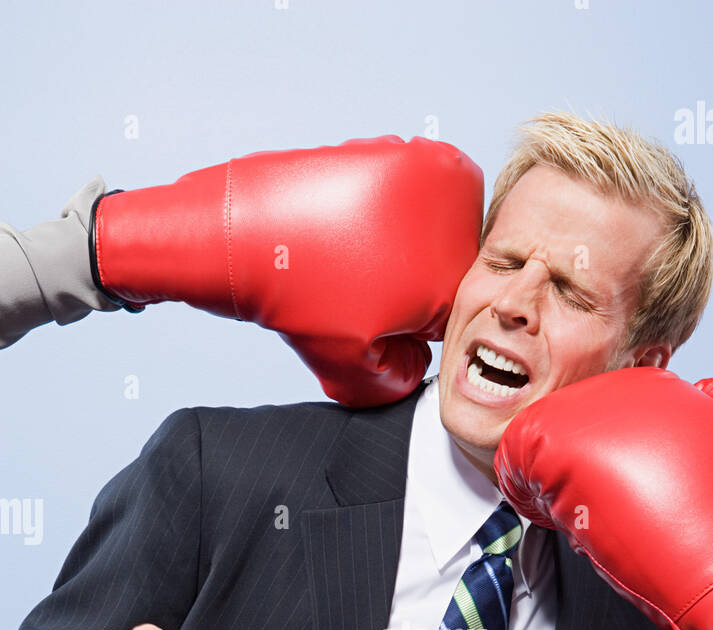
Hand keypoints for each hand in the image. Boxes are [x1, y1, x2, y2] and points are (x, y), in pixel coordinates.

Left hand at [91, 136, 482, 407]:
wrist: (234, 231)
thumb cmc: (288, 290)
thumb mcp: (351, 369)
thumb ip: (402, 379)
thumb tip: (416, 356)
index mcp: (457, 265)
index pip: (459, 312)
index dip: (415, 326)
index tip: (379, 318)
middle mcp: (455, 205)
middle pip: (447, 265)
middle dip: (410, 282)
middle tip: (362, 286)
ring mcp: (424, 166)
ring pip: (426, 232)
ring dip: (394, 248)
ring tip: (348, 258)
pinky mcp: (393, 147)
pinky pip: (400, 199)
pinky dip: (375, 217)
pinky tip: (339, 232)